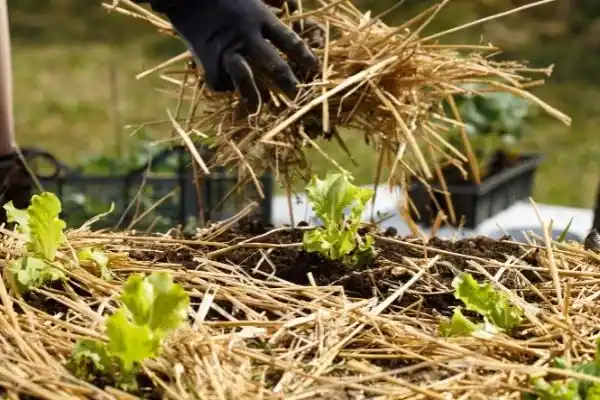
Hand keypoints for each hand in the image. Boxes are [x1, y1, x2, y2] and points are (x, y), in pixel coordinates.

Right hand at [154, 0, 321, 113]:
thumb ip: (276, 5)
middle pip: (274, 66)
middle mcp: (246, 36)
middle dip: (288, 83)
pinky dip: (227, 86)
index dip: (304, 57)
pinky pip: (222, 82)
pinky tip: (230, 86)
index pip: (289, 41)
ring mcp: (226, 51)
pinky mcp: (208, 63)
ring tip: (259, 107)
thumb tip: (298, 16)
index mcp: (259, 17)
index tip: (315, 69)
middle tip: (296, 94)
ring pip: (245, 79)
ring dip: (255, 95)